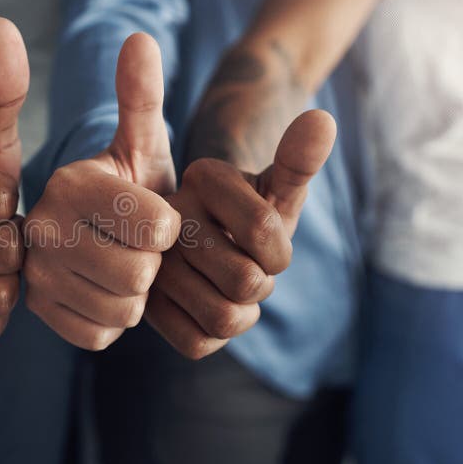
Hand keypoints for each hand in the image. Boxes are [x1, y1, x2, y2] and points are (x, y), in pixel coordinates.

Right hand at [24, 33, 180, 349]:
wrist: (84, 233)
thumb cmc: (120, 188)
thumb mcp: (135, 143)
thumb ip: (139, 96)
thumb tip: (140, 40)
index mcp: (68, 182)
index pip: (158, 225)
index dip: (169, 227)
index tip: (154, 216)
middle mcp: (38, 229)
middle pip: (139, 274)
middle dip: (151, 264)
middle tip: (134, 245)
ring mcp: (31, 275)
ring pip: (122, 310)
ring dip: (135, 295)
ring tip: (118, 265)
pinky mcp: (36, 313)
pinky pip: (99, 334)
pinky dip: (110, 320)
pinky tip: (100, 291)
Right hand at [147, 110, 335, 358]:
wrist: (204, 243)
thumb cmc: (249, 216)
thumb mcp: (276, 189)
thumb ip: (298, 160)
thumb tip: (322, 120)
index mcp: (201, 177)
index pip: (264, 230)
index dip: (279, 252)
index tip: (264, 243)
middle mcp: (166, 218)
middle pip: (246, 282)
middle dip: (260, 284)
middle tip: (244, 268)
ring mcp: (148, 263)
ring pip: (223, 318)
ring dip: (241, 314)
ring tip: (226, 289)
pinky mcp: (142, 305)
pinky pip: (198, 343)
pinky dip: (214, 335)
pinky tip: (204, 307)